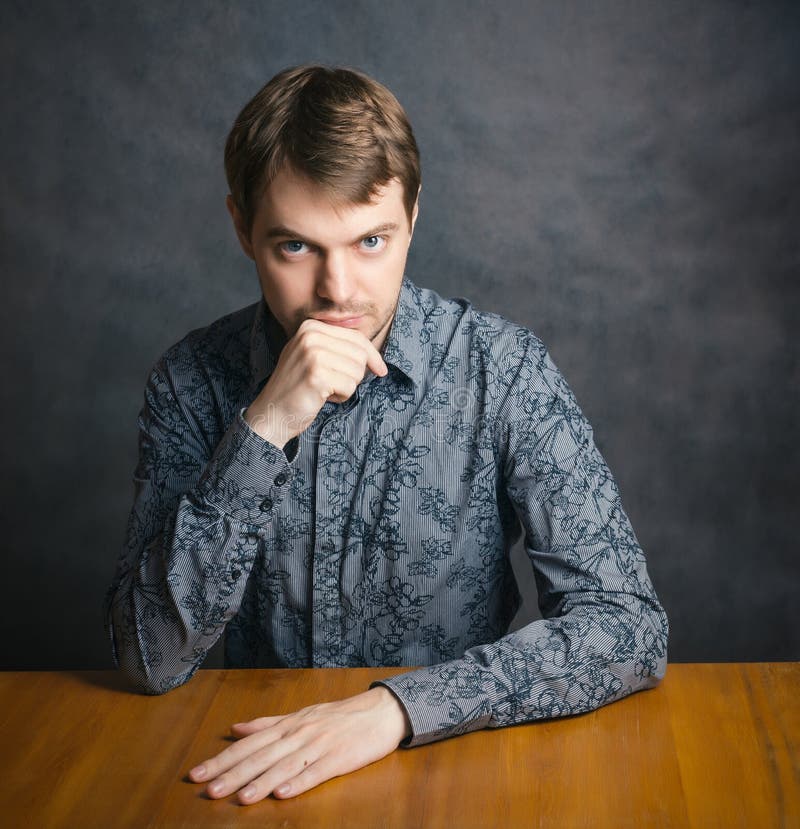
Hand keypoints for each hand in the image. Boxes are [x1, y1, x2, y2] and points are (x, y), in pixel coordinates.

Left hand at [188, 686, 410, 803]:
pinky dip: (299, 783)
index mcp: (288, 725)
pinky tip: (283, 794)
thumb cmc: (338, 716)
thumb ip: (268, 723)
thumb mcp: (301, 715)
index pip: (249, 744)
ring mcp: (319, 745)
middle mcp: (299, 733)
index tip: (197, 774)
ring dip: (262, 782)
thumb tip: (236, 728)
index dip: (223, 759)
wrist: (379, 711)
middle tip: (208, 790)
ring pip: (285, 766)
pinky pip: (316, 772)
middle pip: (261, 756)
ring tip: (240, 798)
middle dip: (233, 774)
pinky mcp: (339, 758)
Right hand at [245, 319, 387, 446]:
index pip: (356, 337)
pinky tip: (321, 397)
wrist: (272, 412)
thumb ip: (338, 347)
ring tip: (324, 390)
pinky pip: (350, 387)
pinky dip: (341, 397)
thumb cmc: (298, 387)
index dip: (372, 356)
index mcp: (310, 327)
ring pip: (357, 372)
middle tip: (331, 384)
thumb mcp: (313, 356)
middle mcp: (310, 336)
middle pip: (360, 354)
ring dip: (346, 387)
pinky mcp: (316, 375)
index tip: (381, 370)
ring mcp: (312, 354)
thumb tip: (374, 355)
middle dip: (353, 375)